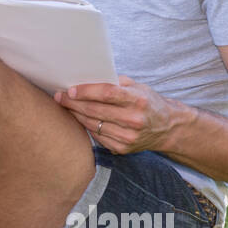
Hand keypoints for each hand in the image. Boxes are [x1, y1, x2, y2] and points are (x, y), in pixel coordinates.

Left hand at [53, 74, 179, 154]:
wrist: (168, 128)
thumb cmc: (148, 102)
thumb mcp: (138, 87)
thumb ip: (116, 83)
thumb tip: (87, 79)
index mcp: (138, 100)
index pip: (107, 94)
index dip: (86, 91)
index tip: (70, 90)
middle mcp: (133, 120)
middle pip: (95, 110)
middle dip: (74, 103)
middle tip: (60, 97)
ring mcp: (128, 137)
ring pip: (92, 125)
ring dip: (76, 115)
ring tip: (66, 106)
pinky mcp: (123, 148)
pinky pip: (97, 137)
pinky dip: (86, 127)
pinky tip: (79, 118)